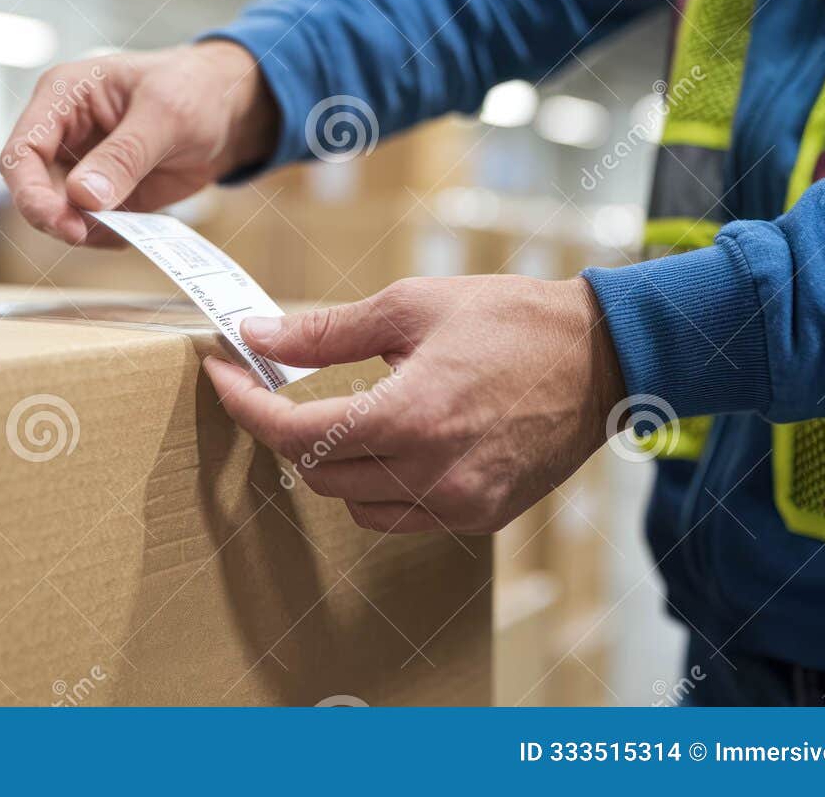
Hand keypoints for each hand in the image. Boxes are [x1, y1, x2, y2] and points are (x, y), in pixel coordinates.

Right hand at [0, 41, 278, 244]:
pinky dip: (105, 236)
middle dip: (58, 219)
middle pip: (31, 189)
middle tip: (95, 236)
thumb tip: (83, 196)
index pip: (22, 152)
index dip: (31, 194)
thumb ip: (124, 155)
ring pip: (57, 213)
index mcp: (63, 96)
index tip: (64, 224)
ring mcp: (79, 165)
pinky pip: (87, 224)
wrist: (229, 110)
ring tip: (127, 229)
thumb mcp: (166, 115)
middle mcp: (62, 132)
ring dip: (85, 231)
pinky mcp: (101, 192)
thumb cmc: (196, 90)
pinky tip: (135, 231)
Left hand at [202, 275, 626, 532]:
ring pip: (353, 503)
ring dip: (330, 462)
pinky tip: (391, 445)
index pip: (294, 433)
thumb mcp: (410, 308)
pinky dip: (377, 487)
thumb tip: (255, 336)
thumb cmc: (511, 321)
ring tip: (345, 412)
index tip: (222, 375)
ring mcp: (458, 503)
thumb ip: (325, 331)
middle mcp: (431, 473)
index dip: (244, 407)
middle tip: (279, 386)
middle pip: (316, 472)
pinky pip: (399, 517)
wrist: (602, 356)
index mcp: (408, 416)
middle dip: (285, 428)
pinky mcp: (480, 516)